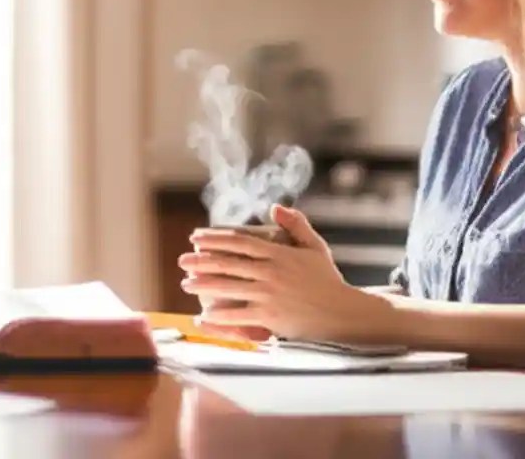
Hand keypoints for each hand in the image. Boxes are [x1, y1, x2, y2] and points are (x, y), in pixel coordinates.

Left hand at [178, 206, 387, 342]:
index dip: (214, 238)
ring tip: (185, 284)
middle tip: (182, 261)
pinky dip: (218, 317)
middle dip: (201, 262)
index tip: (196, 238)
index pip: (239, 242)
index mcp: (278, 253)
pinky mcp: (269, 317)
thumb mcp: (315, 247)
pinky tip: (203, 317)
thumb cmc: (327, 280)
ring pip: (228, 288)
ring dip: (203, 286)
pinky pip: (237, 316)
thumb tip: (275, 207)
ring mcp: (269, 295)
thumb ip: (296, 225)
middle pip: (227, 264)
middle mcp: (271, 272)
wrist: (342, 313)